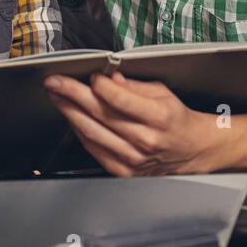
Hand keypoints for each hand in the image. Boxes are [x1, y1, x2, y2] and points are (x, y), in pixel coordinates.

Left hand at [43, 72, 217, 176]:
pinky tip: (72, 118)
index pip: (121, 100)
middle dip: (72, 95)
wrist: (191, 150)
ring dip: (70, 113)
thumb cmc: (176, 119)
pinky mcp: (124, 171)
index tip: (89, 76)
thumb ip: (135, 86)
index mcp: (159, 117)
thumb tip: (111, 79)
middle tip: (55, 82)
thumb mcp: (163, 94)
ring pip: (93, 133)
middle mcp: (145, 140)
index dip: (101, 87)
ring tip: (56, 97)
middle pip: (101, 115)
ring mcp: (133, 158)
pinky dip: (80, 132)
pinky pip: (95, 150)